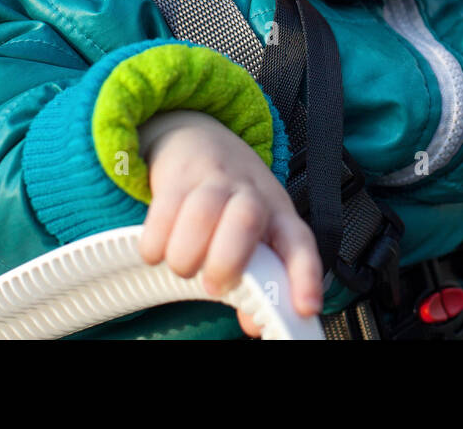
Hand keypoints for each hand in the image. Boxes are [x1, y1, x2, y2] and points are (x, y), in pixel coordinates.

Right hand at [137, 111, 323, 335]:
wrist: (198, 138)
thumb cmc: (233, 200)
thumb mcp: (257, 232)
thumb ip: (258, 278)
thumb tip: (254, 324)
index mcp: (278, 214)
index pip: (300, 242)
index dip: (305, 275)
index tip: (306, 308)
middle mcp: (251, 194)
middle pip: (247, 218)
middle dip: (228, 259)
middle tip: (214, 284)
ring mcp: (215, 181)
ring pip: (203, 211)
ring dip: (188, 252)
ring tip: (183, 268)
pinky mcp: (177, 177)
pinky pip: (164, 209)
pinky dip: (156, 241)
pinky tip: (157, 252)